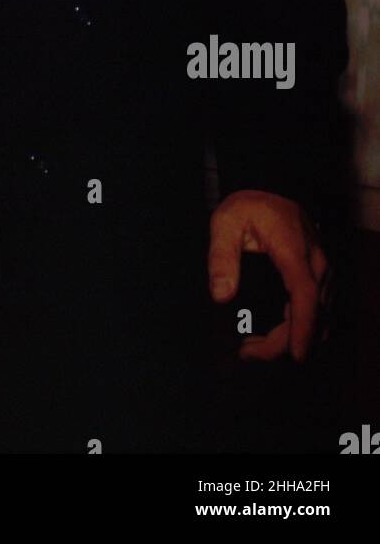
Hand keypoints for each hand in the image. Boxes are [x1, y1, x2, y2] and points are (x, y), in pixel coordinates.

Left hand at [208, 189, 329, 362]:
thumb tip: (220, 295)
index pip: (304, 293)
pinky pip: (319, 310)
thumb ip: (221, 257)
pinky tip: (275, 336)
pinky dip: (301, 328)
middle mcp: (317, 263)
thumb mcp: (225, 223)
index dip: (303, 327)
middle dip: (283, 343)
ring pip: (319, 317)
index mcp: (294, 250)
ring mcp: (323, 270)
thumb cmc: (249, 206)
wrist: (272, 189)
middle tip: (247, 353)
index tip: (296, 355)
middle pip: (312, 314)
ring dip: (291, 338)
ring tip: (253, 348)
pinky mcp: (322, 276)